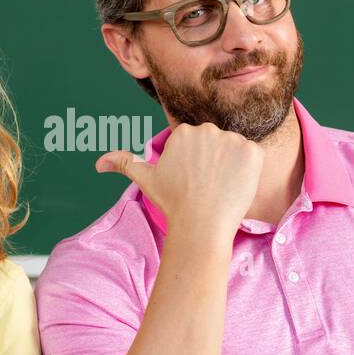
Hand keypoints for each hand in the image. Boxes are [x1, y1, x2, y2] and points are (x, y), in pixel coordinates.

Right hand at [96, 121, 262, 237]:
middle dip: (214, 163)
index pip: (198, 144)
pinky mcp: (253, 152)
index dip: (197, 165)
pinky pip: (254, 157)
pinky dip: (249, 172)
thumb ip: (124, 163)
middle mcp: (207, 130)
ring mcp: (232, 140)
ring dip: (232, 166)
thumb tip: (99, 163)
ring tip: (221, 187)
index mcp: (184, 132)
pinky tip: (236, 186)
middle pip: (217, 144)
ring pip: (235, 150)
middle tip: (206, 187)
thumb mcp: (146, 179)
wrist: (201, 224)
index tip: (193, 181)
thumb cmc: (173, 202)